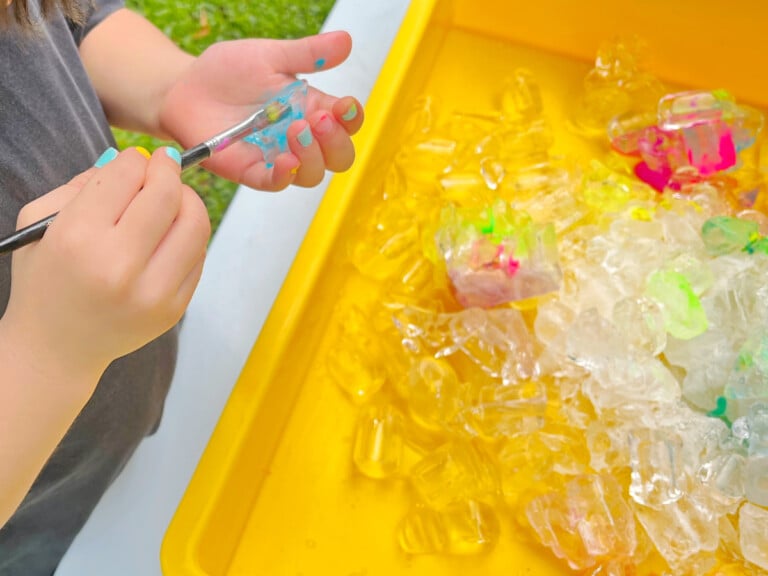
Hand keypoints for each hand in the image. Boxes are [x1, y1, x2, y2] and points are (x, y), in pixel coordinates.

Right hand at [2, 148, 209, 382]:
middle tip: (165, 167)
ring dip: (189, 201)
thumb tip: (133, 162)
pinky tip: (171, 235)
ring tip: (173, 199)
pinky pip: (198, 256)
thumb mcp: (40, 223)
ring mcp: (152, 292)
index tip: (140, 160)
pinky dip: (190, 237)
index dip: (136, 160)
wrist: (57, 348)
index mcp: (78, 238)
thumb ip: (82, 184)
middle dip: (169, 172)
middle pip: (168, 196)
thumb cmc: (46, 281)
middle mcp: (119, 266)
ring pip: (195, 224)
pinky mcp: (174, 309)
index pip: (126, 175)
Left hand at [159, 31, 363, 190]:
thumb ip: (307, 54)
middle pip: (337, 157)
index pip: (346, 123)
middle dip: (336, 142)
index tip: (345, 106)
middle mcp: (300, 139)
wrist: (184, 87)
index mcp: (311, 109)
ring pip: (312, 174)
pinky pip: (275, 183)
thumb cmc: (227, 72)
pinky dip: (284, 175)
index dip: (351, 118)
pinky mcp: (251, 171)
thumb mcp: (269, 56)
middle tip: (320, 121)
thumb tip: (345, 40)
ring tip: (296, 129)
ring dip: (312, 156)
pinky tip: (285, 161)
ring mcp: (277, 157)